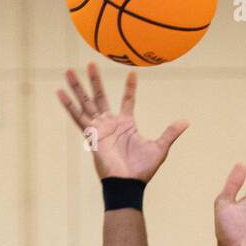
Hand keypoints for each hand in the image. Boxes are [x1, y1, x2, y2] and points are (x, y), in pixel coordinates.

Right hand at [57, 63, 187, 181]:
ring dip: (78, 87)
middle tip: (90, 63)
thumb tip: (186, 122)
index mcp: (126, 124)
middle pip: (100, 96)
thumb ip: (170, 133)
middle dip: (95, 81)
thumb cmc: (142, 169)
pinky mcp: (91, 134)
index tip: (132, 73)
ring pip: (86, 102)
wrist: (128, 183)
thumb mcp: (160, 148)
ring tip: (68, 70)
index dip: (130, 88)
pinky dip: (68, 105)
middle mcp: (110, 124)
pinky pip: (77, 117)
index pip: (127, 101)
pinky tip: (59, 92)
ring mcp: (99, 128)